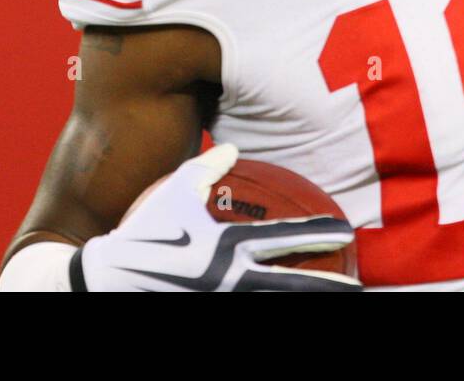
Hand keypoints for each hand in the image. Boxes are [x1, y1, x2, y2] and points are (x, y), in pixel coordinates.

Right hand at [75, 143, 359, 290]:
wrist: (104, 280)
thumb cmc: (141, 232)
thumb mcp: (173, 193)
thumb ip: (207, 168)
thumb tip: (233, 147)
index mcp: (226, 246)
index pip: (284, 239)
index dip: (318, 234)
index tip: (346, 231)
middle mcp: (228, 278)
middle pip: (290, 285)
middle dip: (327, 287)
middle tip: (359, 285)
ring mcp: (218, 302)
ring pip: (273, 304)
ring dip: (305, 303)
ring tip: (336, 300)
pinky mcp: (208, 312)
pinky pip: (248, 315)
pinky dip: (272, 311)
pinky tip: (284, 310)